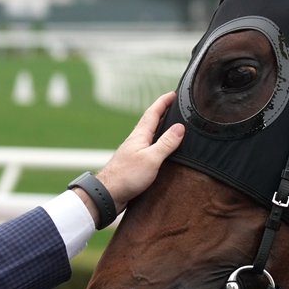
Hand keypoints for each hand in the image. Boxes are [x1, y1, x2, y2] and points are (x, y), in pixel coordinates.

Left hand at [94, 92, 184, 213]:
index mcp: (140, 135)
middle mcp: (136, 141)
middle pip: (151, 122)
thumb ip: (166, 143)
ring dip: (161, 128)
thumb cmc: (126, 176)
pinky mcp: (135, 164)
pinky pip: (150, 149)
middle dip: (163, 112)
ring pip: (150, 135)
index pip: (153, 113)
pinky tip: (162, 151)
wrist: (108, 194)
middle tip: (175, 106)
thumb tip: (180, 127)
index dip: (163, 102)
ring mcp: (135, 152)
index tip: (174, 93)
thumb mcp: (151, 158)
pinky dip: (158, 144)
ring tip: (172, 125)